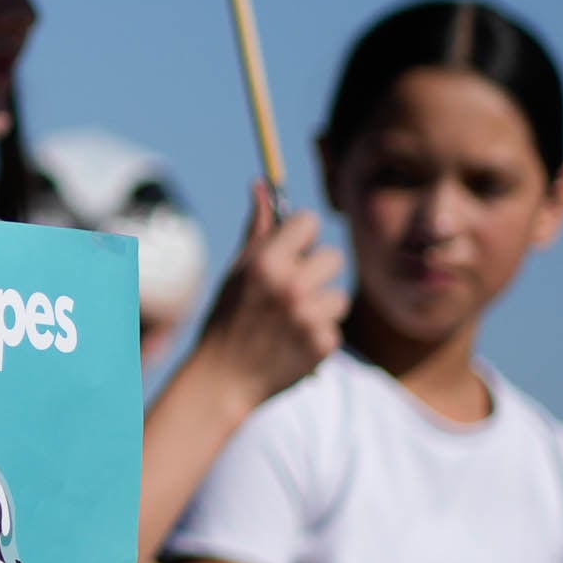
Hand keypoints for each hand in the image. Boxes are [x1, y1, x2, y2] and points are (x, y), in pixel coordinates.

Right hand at [189, 182, 347, 409]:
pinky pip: (334, 326)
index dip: (301, 235)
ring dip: (321, 306)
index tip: (292, 249)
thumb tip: (261, 185)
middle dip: (318, 272)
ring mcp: (308, 316)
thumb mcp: (238, 271)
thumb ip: (258, 229)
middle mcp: (289, 285)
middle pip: (333, 257)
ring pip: (339, 295)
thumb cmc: (228, 317)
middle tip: (292, 290)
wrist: (223, 378)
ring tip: (291, 321)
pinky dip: (318, 335)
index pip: (308, 222)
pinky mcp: (323, 343)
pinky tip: (293, 343)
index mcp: (265, 261)